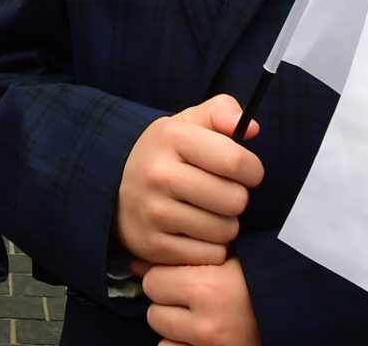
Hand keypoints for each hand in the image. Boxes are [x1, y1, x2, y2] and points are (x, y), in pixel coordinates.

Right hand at [115, 96, 263, 268]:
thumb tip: (252, 128)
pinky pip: (210, 255)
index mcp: (170, 137)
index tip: (244, 171)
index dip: (252, 170)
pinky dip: (211, 248)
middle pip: (235, 200)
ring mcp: (153, 212)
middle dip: (237, 198)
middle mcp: (157, 174)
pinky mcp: (153, 247)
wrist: (115, 187)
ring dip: (225, 224)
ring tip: (208, 212)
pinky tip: (195, 232)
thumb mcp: (188, 123)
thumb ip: (222, 112)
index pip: (236, 161)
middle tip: (221, 193)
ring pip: (225, 231)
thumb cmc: (167, 154)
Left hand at [143, 257, 259, 345]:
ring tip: (199, 318)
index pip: (154, 282)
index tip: (183, 276)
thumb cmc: (261, 278)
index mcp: (208, 289)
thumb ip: (183, 258)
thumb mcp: (227, 257)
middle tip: (192, 298)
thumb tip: (136, 265)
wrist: (296, 307)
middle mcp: (206, 325)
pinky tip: (200, 336)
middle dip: (169, 304)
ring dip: (175, 329)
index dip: (166, 277)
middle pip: (155, 312)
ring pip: (163, 339)